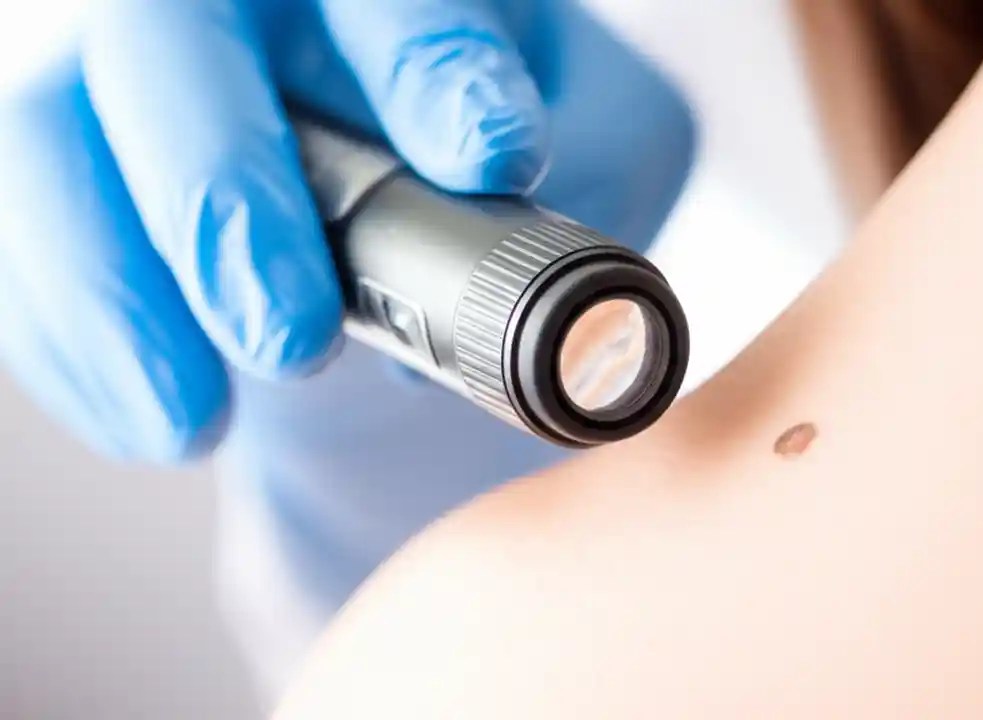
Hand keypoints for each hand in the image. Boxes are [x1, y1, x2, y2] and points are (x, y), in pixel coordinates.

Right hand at [0, 0, 694, 462]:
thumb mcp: (601, 141)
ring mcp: (132, 88)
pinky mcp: (73, 175)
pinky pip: (30, 242)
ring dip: (115, 291)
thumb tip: (530, 275)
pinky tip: (160, 421)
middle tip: (291, 333)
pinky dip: (82, 345)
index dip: (433, 61)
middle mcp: (237, 12)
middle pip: (175, 43)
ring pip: (57, 142)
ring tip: (195, 419)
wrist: (399, 212)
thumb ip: (597, 168)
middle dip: (223, 190)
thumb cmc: (497, 159)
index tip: (488, 155)